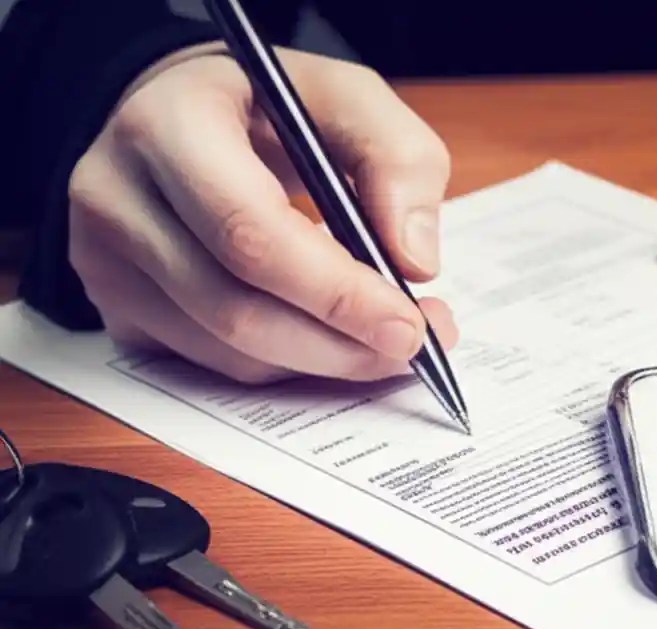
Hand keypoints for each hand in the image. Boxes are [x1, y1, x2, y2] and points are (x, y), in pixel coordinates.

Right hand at [68, 48, 455, 383]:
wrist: (176, 112)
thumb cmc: (266, 106)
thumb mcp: (346, 97)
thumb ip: (396, 160)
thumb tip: (415, 262)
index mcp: (166, 127)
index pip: (249, 233)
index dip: (335, 292)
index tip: (408, 324)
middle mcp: (115, 198)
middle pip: (235, 308)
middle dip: (339, 344)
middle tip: (413, 347)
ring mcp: (104, 262)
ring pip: (226, 349)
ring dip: (320, 362)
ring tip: (386, 344)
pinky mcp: (116, 308)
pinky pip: (211, 364)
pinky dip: (285, 365)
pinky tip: (331, 341)